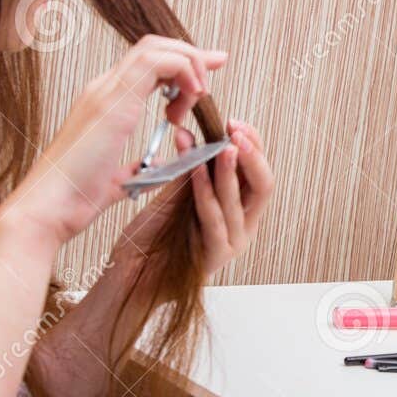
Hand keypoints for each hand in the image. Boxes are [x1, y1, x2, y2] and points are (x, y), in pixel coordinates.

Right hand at [5, 35, 228, 245]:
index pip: (147, 65)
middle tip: (211, 80)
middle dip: (192, 55)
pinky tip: (191, 98)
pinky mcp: (113, 100)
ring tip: (198, 99)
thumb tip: (155, 165)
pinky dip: (183, 71)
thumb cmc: (75, 198)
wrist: (48, 207)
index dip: (181, 65)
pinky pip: (156, 62)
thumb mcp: (117, 179)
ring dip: (189, 65)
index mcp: (106, 104)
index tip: (206, 79)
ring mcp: (106, 91)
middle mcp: (104, 89)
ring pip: (156, 47)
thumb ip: (136, 167)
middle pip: (155, 46)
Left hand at [111, 117, 273, 275]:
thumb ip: (190, 169)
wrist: (132, 274)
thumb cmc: (154, 238)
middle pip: (263, 186)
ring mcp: (232, 242)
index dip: (252, 145)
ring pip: (238, 200)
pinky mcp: (214, 256)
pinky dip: (206, 192)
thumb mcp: (176, 194)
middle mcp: (242, 226)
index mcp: (240, 209)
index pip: (258, 172)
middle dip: (252, 155)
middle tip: (236, 132)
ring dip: (229, 169)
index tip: (234, 122)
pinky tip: (197, 170)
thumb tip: (191, 134)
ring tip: (222, 145)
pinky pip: (214, 219)